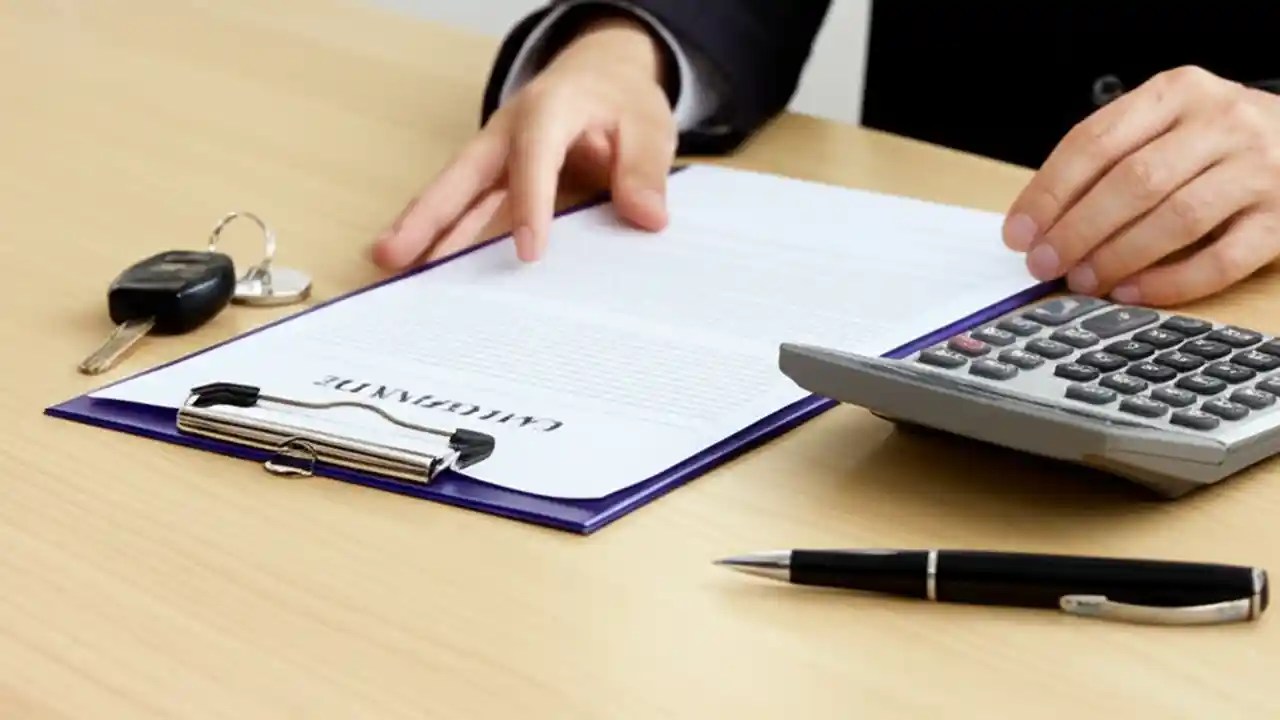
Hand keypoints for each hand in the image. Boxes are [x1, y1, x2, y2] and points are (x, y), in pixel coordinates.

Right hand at [370, 17, 676, 268]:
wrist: (602, 77)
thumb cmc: (620, 101)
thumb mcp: (649, 125)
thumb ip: (645, 169)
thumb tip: (647, 217)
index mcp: (550, 109)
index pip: (535, 156)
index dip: (530, 203)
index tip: (531, 254)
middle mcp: (510, 132)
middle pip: (463, 175)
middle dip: (428, 216)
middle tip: (393, 254)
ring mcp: (497, 157)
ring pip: (456, 197)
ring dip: (425, 233)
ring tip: (393, 271)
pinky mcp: (496, 179)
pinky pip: (470, 212)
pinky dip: (449, 240)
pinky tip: (430, 271)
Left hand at [1003, 66, 1279, 305]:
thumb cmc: (1220, 141)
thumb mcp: (1168, 125)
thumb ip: (1113, 159)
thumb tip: (1042, 223)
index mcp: (1178, 92)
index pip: (1095, 141)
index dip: (1049, 192)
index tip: (1018, 233)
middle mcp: (1222, 123)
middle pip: (1133, 181)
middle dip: (1077, 229)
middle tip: (1043, 264)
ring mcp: (1258, 170)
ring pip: (1176, 219)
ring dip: (1118, 256)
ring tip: (1082, 280)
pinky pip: (1220, 260)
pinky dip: (1170, 282)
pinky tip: (1133, 292)